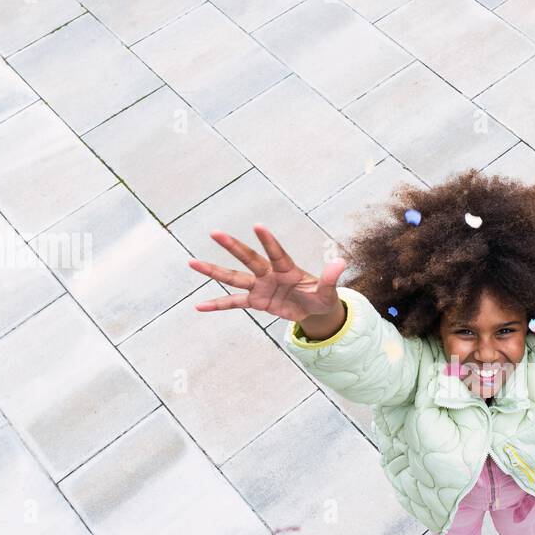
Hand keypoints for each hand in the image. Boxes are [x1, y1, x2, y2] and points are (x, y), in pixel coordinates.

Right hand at [188, 225, 344, 320]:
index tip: (258, 226)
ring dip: (213, 271)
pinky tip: (199, 306)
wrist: (313, 309)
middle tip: (215, 232)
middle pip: (248, 259)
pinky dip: (217, 305)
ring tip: (192, 263)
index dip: (268, 241)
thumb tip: (341, 262)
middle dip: (233, 247)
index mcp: (287, 268)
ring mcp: (260, 287)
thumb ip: (331, 278)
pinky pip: (233, 303)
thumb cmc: (321, 296)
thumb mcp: (328, 292)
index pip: (276, 253)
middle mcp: (269, 274)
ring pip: (233, 278)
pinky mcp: (256, 301)